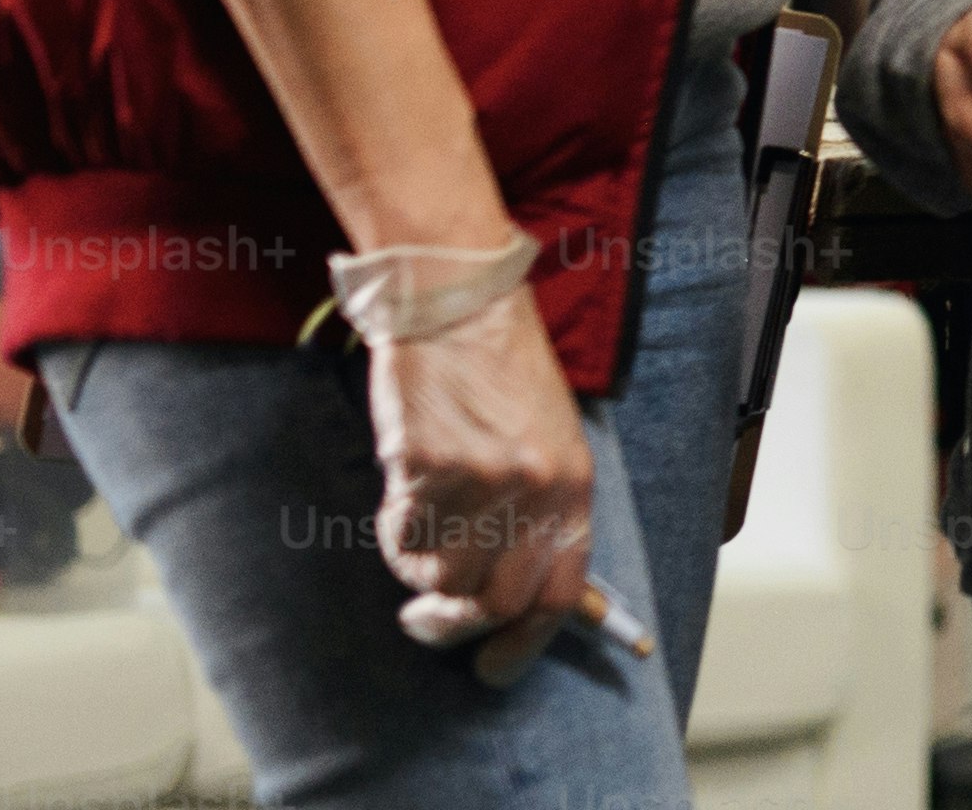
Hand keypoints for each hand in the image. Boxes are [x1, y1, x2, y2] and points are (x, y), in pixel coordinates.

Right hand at [358, 285, 596, 664]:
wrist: (457, 303)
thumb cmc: (503, 374)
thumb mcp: (551, 442)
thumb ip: (549, 519)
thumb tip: (567, 608)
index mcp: (574, 484)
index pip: (556, 596)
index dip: (524, 645)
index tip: (496, 668)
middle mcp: (533, 488)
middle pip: (495, 604)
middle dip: (457, 627)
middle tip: (429, 619)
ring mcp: (479, 480)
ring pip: (442, 579)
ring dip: (422, 575)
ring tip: (420, 536)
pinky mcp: (424, 467)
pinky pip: (403, 539)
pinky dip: (397, 537)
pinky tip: (402, 503)